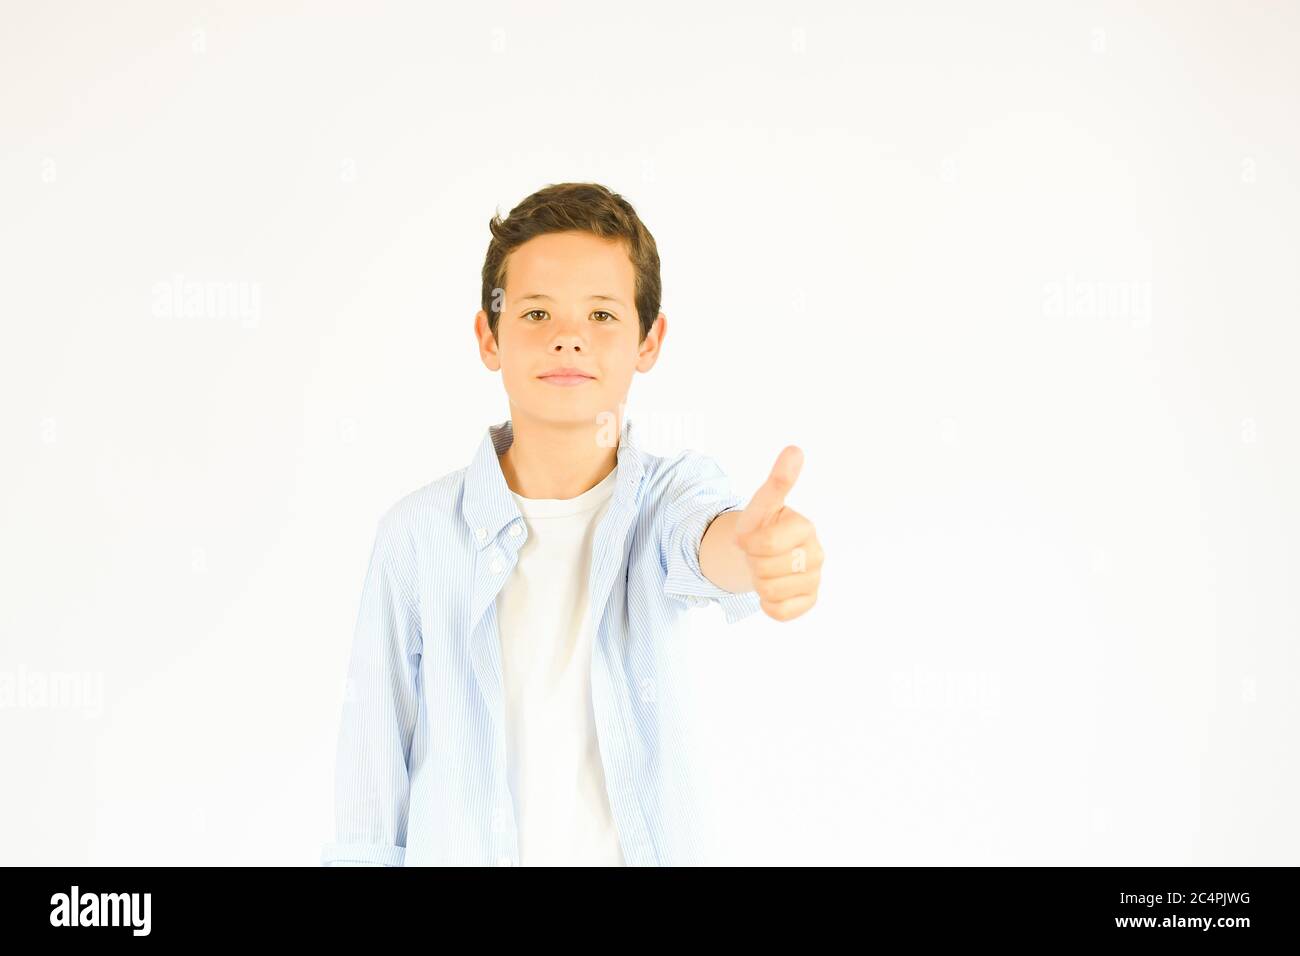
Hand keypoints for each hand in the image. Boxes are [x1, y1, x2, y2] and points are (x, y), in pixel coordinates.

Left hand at [734, 446, 822, 620]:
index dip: (747, 544)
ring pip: (770, 592)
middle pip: (765, 569)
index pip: (765, 544)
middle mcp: (817, 553)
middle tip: (757, 554)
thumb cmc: (760, 527)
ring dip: (757, 583)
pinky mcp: (810, 601)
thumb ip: (777, 481)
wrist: (758, 555)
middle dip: (752, 563)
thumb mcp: (761, 505)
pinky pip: (780, 612)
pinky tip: (772, 588)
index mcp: (805, 526)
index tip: (749, 537)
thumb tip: (795, 449)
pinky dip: (768, 605)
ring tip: (764, 569)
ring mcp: (815, 579)